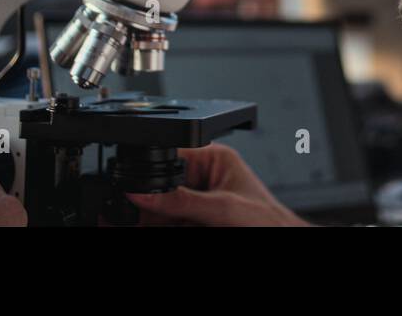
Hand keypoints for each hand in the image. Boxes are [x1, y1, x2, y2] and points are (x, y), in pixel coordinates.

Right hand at [126, 143, 310, 225]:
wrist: (282, 242)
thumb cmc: (270, 223)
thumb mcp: (222, 209)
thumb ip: (181, 201)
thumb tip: (143, 193)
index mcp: (214, 159)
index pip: (170, 159)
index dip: (147, 174)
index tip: (127, 191)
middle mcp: (202, 178)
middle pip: (159, 188)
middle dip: (140, 203)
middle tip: (119, 214)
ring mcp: (196, 204)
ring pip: (157, 211)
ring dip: (141, 219)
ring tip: (121, 222)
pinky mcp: (193, 223)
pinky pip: (165, 224)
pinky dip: (152, 226)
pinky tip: (138, 225)